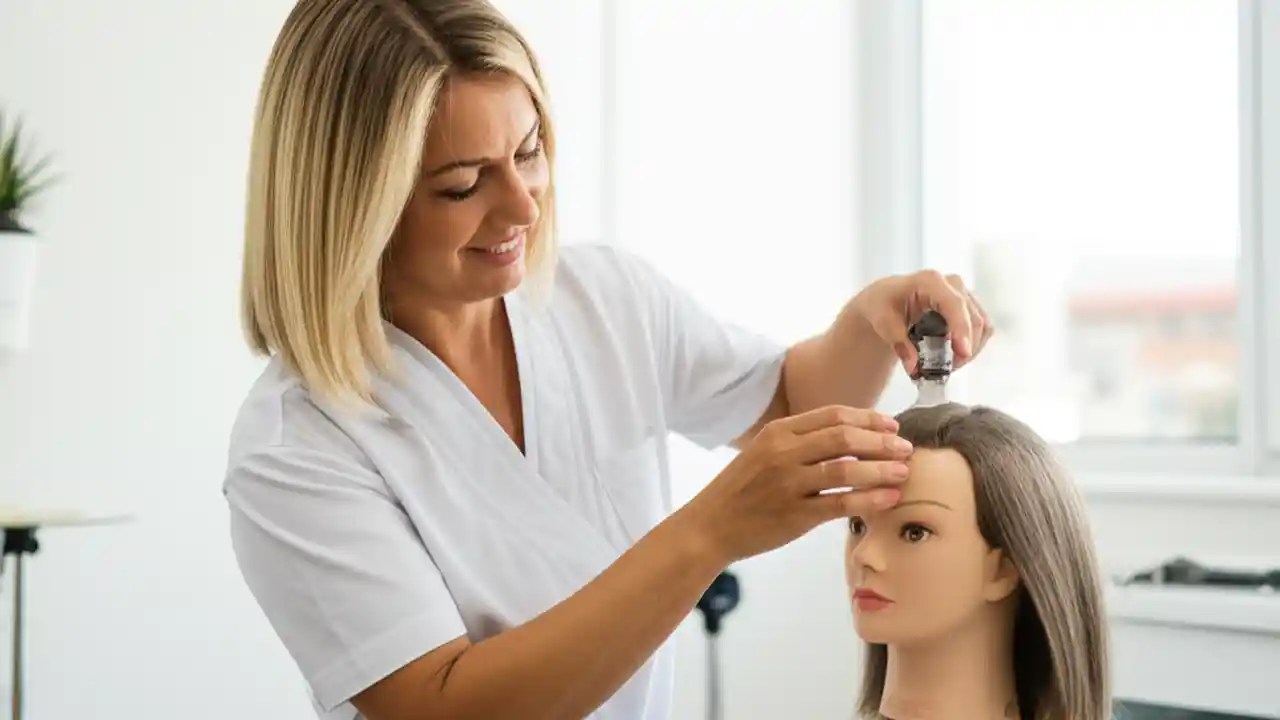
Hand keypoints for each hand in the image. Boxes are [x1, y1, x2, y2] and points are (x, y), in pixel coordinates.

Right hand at [679, 406, 912, 564]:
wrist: (710, 526)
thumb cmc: (740, 490)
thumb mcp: (763, 452)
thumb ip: (798, 442)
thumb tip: (848, 438)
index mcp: (778, 432)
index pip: (832, 415)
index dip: (868, 419)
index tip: (891, 426)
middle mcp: (783, 453)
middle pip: (844, 438)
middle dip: (881, 442)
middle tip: (905, 448)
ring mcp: (788, 484)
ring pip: (846, 470)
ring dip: (881, 469)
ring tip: (904, 471)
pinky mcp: (795, 514)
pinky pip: (841, 503)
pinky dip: (869, 499)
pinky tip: (889, 498)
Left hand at [848, 270, 993, 374]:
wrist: (887, 300)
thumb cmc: (883, 305)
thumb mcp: (882, 322)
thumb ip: (898, 342)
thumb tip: (914, 366)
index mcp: (930, 281)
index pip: (953, 304)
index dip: (961, 328)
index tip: (963, 352)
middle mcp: (953, 284)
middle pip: (972, 318)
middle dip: (964, 347)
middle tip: (946, 370)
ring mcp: (964, 294)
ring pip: (981, 325)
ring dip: (970, 349)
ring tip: (947, 365)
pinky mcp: (970, 307)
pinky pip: (982, 329)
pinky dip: (972, 346)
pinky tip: (954, 356)